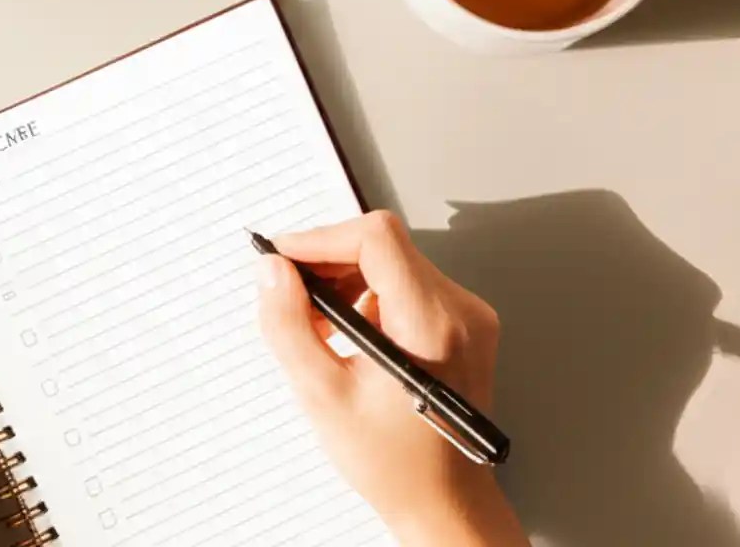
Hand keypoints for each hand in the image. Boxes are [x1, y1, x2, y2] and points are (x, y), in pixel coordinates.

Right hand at [256, 211, 528, 546]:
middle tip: (290, 293)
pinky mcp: (462, 324)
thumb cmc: (393, 462)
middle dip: (328, 263)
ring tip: (316, 325)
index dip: (321, 239)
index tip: (284, 256)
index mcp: (430, 325)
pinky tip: (347, 334)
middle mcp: (459, 311)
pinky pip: (408, 286)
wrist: (443, 499)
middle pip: (384, 247)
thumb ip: (289, 327)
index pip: (376, 240)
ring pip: (394, 264)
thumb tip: (273, 274)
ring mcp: (467, 316)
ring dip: (346, 282)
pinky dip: (370, 298)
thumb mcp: (322, 396)